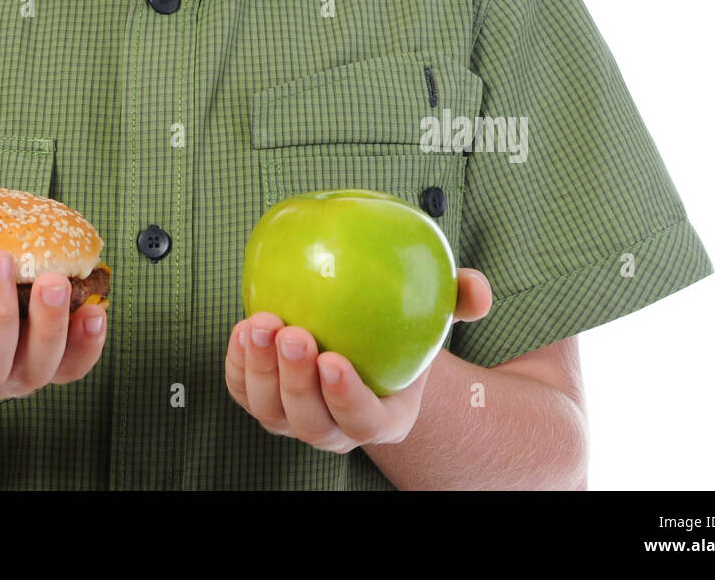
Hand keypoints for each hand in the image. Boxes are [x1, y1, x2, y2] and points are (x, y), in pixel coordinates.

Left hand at [225, 267, 491, 451]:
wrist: (365, 346)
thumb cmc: (402, 333)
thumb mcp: (436, 316)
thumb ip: (459, 301)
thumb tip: (477, 288)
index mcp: (383, 417)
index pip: (364, 422)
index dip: (347, 398)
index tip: (334, 360)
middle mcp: (336, 428)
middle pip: (311, 423)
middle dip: (297, 382)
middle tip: (293, 332)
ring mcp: (296, 418)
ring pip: (272, 412)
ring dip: (260, 369)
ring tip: (261, 321)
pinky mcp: (264, 399)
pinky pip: (243, 391)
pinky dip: (237, 363)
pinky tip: (241, 327)